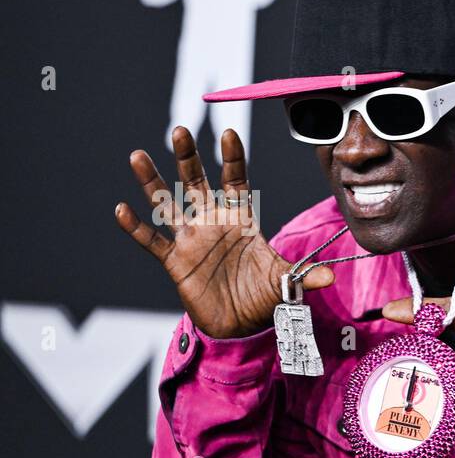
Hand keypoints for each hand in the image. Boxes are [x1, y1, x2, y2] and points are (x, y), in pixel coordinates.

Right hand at [114, 126, 334, 338]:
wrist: (240, 326)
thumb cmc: (263, 297)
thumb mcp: (285, 284)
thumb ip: (303, 277)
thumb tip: (330, 277)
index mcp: (241, 220)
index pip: (236, 182)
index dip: (232, 160)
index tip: (228, 134)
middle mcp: (213, 223)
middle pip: (197, 183)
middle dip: (188, 158)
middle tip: (179, 131)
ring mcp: (191, 239)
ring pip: (168, 203)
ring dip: (152, 181)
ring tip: (137, 156)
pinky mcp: (175, 260)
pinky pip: (152, 240)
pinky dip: (136, 227)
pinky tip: (121, 209)